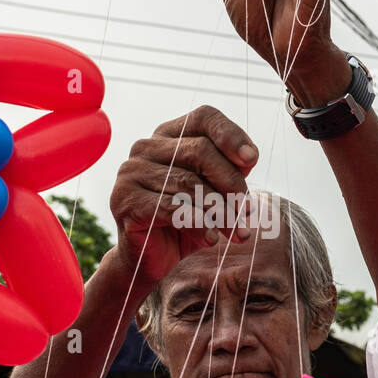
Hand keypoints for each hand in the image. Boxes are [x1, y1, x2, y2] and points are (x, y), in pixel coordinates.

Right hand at [109, 105, 257, 284]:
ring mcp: (131, 173)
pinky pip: (171, 208)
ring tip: (236, 232)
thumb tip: (247, 158)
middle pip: (200, 151)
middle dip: (231, 183)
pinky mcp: (125, 201)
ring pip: (188, 183)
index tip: (252, 160)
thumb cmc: (187, 221)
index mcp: (168, 135)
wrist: (153, 258)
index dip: (231, 135)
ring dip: (220, 211)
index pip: (204, 118)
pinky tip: (211, 238)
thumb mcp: (215, 192)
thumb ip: (230, 170)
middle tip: (246, 212)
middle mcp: (146, 147)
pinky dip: (198, 224)